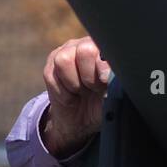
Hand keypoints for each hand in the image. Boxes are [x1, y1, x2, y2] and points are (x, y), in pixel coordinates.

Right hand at [40, 36, 111, 156]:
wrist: (81, 121)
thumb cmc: (102, 102)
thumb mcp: (114, 94)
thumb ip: (116, 81)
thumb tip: (112, 75)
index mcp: (104, 49)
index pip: (104, 46)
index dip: (103, 65)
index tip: (105, 81)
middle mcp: (84, 45)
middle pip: (84, 50)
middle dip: (89, 76)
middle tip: (93, 88)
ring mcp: (64, 54)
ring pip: (64, 60)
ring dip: (75, 83)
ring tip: (82, 91)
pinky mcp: (50, 68)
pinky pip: (52, 77)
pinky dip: (63, 93)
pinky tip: (71, 96)